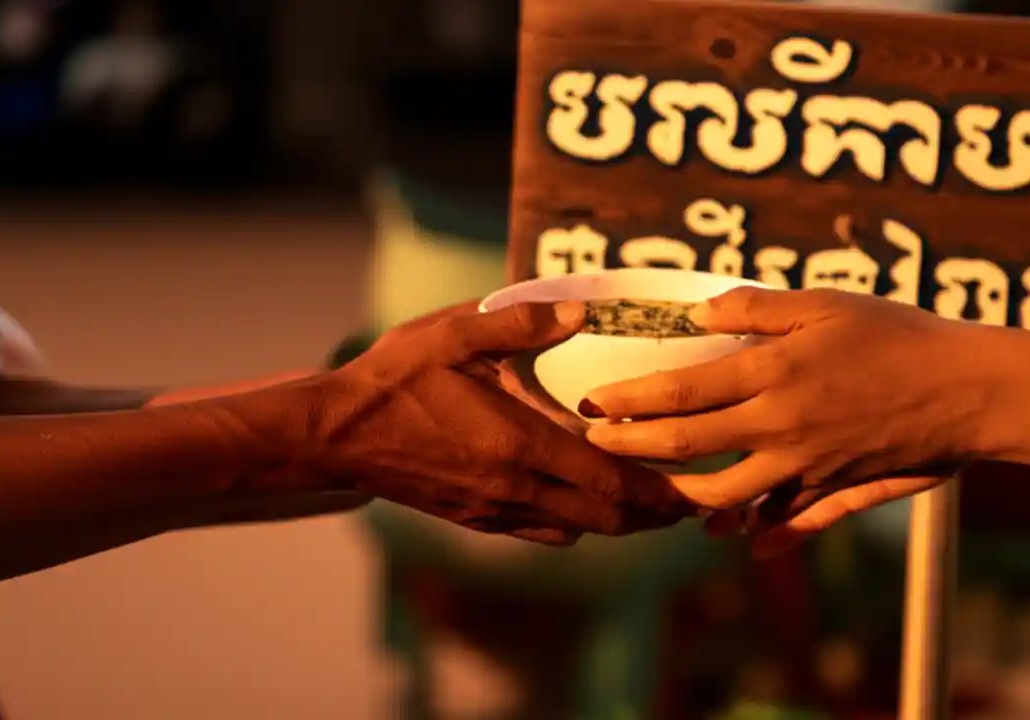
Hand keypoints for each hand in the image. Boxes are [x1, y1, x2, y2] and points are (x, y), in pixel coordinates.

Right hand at [281, 300, 692, 545]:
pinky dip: (575, 521)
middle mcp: (515, 489)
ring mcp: (494, 511)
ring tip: (645, 498)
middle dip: (652, 515)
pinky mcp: (475, 519)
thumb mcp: (455, 334)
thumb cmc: (393, 380)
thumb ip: (522, 323)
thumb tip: (581, 313)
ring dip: (616, 520)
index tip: (695, 489)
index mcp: (519, 444)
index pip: (611, 482)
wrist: (334, 436)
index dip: (661, 492)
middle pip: (607, 519)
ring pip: (578, 529)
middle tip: (687, 501)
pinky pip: (542, 531)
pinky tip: (580, 496)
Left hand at [581, 288, 993, 556]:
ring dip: (682, 498)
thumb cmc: (899, 335)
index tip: (590, 403)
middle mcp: (781, 428)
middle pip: (688, 449)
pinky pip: (792, 521)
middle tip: (594, 446)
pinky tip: (743, 540)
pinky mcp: (838, 489)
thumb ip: (757, 309)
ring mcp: (808, 467)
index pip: (680, 394)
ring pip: (728, 497)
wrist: (972, 390)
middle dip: (633, 450)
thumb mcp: (825, 304)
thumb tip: (699, 313)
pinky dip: (764, 535)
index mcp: (773, 375)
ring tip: (653, 492)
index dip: (628, 401)